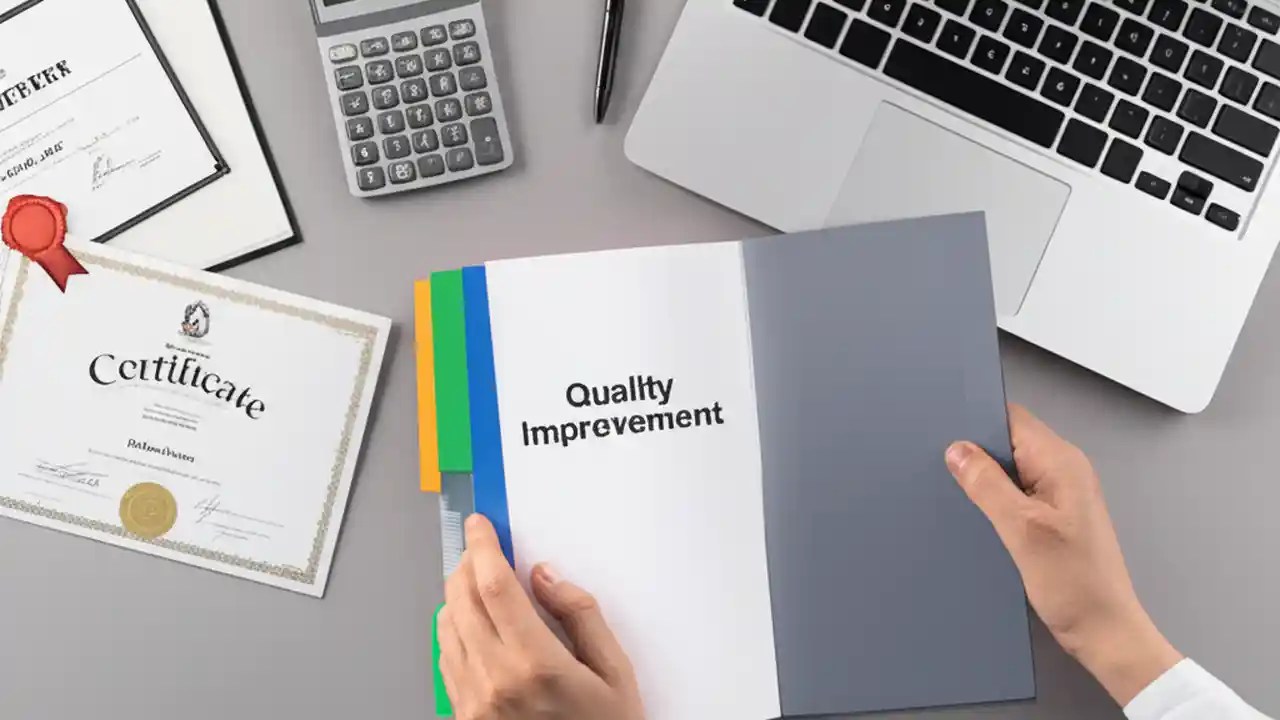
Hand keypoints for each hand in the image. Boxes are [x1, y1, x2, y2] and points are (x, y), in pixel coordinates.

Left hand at [438, 514, 644, 719]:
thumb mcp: (616, 672)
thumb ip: (581, 615)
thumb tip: (545, 575)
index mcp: (535, 664)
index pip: (492, 586)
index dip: (483, 546)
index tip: (481, 525)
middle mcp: (495, 681)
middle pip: (460, 600)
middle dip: (467, 564)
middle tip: (483, 547)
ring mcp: (474, 702)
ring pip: (446, 626)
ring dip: (458, 595)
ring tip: (481, 584)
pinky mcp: (465, 718)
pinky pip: (446, 658)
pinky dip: (453, 629)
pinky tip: (474, 623)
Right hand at [945, 405, 1182, 706]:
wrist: (1104, 632)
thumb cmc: (1073, 583)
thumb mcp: (1021, 530)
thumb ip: (987, 485)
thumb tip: (957, 450)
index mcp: (1061, 462)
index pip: (1012, 419)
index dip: (977, 421)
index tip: (942, 432)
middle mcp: (1064, 470)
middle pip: (1009, 441)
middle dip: (976, 452)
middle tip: (941, 469)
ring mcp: (1061, 493)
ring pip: (1010, 468)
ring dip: (984, 479)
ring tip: (955, 493)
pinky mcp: (1054, 515)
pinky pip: (1017, 492)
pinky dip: (995, 499)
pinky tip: (978, 516)